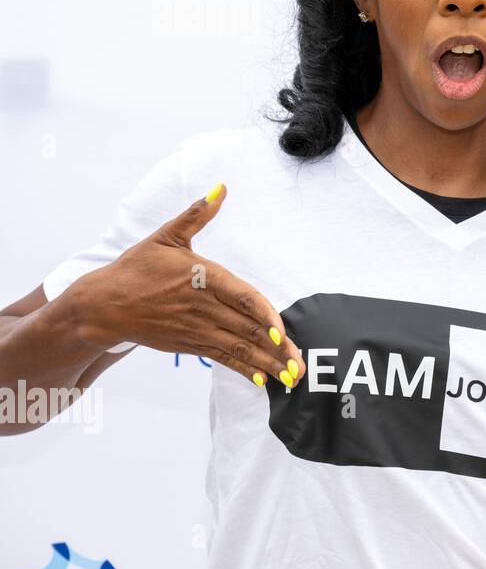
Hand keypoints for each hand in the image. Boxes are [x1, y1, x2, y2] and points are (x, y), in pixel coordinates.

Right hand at [73, 183, 303, 388]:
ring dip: (266, 364)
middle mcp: (203, 307)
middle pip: (246, 329)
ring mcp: (196, 329)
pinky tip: (263, 379)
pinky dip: (243, 369)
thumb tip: (220, 188)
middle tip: (302, 365)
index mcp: (204, 278)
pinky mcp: (188, 344)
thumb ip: (197, 214)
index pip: (243, 298)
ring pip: (237, 348)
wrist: (102, 304)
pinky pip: (221, 358)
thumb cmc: (137, 267)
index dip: (264, 316)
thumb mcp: (166, 236)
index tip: (281, 332)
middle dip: (276, 349)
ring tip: (291, 378)